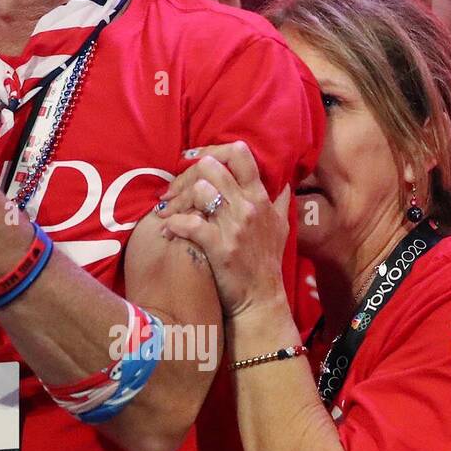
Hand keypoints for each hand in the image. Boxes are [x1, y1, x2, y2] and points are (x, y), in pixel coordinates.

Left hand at [156, 142, 291, 317]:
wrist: (261, 300)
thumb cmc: (266, 264)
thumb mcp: (281, 228)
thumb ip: (280, 202)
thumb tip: (285, 181)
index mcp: (260, 198)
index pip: (239, 154)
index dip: (212, 149)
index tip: (192, 159)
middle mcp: (248, 206)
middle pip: (211, 167)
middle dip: (185, 175)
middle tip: (171, 191)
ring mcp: (235, 226)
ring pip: (200, 191)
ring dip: (176, 200)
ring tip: (165, 213)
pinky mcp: (220, 247)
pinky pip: (190, 223)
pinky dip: (173, 224)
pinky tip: (166, 230)